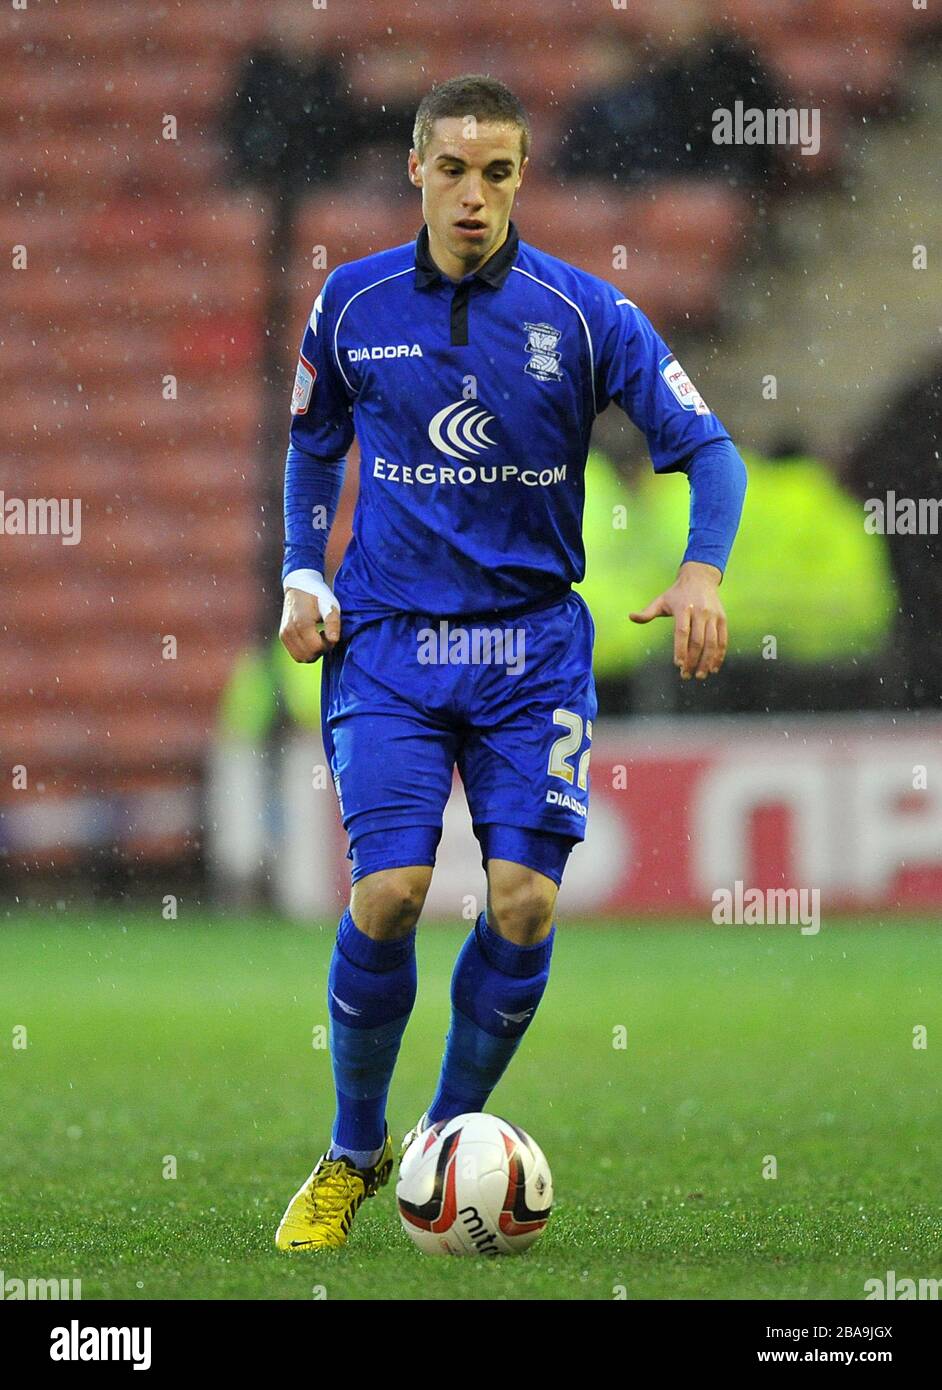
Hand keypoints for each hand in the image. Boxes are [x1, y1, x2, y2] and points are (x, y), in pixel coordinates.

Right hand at [279, 586, 340, 663]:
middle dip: (321, 650)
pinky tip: (311, 639)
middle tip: (326, 637)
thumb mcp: (330, 606)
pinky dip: (305, 651)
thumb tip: (334, 640)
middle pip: (309, 656)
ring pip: (301, 657)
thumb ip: (333, 623)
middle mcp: (290, 630)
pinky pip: (295, 654)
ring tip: (319, 638)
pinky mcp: (282, 636)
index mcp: (302, 623)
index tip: (331, 634)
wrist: (299, 586)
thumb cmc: (318, 595)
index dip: (328, 645)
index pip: (317, 648)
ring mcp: (284, 634)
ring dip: (313, 653)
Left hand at [629, 560, 727, 679]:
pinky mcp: (722, 619)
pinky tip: (713, 668)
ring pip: (712, 643)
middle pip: (698, 641)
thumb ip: (647, 612)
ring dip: (706, 661)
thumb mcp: (661, 600)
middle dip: (692, 660)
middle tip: (686, 676)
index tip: (678, 664)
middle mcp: (700, 612)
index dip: (681, 649)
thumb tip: (631, 617)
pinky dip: (719, 655)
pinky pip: (723, 640)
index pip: (682, 632)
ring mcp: (713, 616)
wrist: (701, 578)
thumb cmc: (677, 594)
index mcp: (683, 608)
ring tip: (700, 675)